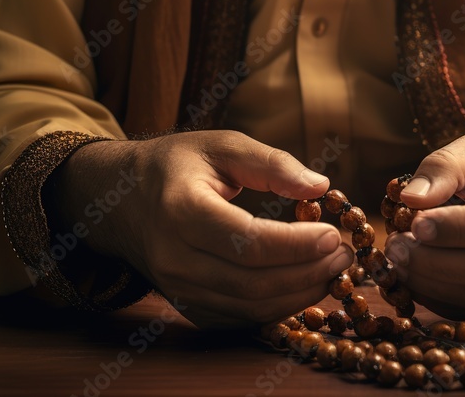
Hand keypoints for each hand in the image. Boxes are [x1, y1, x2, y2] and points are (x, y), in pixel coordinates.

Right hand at [53, 131, 353, 327]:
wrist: (120, 199)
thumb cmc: (176, 166)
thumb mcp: (221, 145)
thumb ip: (272, 162)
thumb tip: (320, 186)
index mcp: (181, 210)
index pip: (248, 241)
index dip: (297, 244)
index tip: (335, 233)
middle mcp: (175, 257)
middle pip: (253, 283)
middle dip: (308, 272)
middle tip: (345, 254)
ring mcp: (177, 288)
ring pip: (250, 308)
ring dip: (300, 294)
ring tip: (333, 269)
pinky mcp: (186, 305)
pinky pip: (239, 318)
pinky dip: (278, 308)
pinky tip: (305, 285)